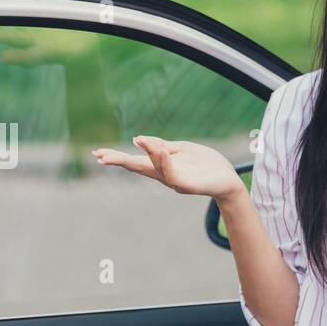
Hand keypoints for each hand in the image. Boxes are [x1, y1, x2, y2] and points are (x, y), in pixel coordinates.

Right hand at [92, 135, 243, 200]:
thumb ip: (161, 146)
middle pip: (139, 168)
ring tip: (140, 141)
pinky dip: (167, 164)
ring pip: (157, 169)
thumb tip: (138, 140)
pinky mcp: (190, 186)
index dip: (117, 157)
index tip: (98, 154)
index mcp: (162, 166)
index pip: (135, 161)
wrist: (228, 179)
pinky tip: (162, 152)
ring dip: (148, 155)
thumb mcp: (181, 149)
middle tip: (101, 157)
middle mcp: (165, 176)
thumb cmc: (205, 165)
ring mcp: (177, 182)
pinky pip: (175, 176)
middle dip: (120, 161)